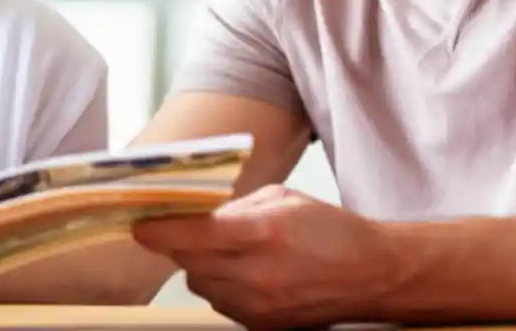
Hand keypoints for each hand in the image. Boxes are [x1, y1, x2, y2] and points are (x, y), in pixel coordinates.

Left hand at [132, 185, 401, 327]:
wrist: (373, 275)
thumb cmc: (331, 230)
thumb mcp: (281, 198)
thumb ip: (234, 206)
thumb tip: (194, 213)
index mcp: (262, 233)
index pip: (191, 234)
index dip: (158, 230)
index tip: (142, 226)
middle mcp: (257, 274)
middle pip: (188, 263)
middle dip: (182, 245)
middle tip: (190, 230)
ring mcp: (259, 306)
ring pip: (201, 286)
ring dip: (201, 266)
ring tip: (228, 252)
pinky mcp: (263, 326)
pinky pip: (221, 304)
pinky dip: (222, 287)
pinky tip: (245, 273)